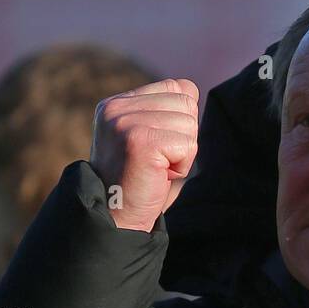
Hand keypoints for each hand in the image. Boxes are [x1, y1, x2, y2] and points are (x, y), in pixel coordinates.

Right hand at [89, 78, 199, 232]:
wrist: (116, 220)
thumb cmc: (139, 185)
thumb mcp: (150, 141)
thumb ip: (168, 113)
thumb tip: (192, 91)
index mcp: (117, 103)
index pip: (176, 87)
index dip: (180, 123)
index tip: (156, 150)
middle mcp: (117, 107)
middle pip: (187, 104)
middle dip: (183, 140)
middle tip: (156, 163)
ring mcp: (126, 121)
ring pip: (189, 125)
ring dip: (182, 156)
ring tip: (155, 170)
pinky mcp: (139, 140)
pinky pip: (188, 145)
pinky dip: (181, 168)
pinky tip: (157, 177)